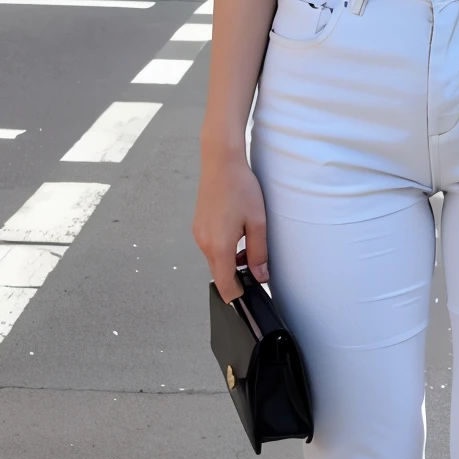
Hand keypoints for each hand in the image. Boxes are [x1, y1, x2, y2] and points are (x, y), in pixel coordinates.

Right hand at [192, 149, 267, 300]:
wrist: (221, 163)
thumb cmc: (241, 188)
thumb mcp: (258, 222)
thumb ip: (258, 253)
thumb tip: (260, 276)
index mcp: (219, 246)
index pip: (225, 284)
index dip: (237, 294)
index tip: (250, 294)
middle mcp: (204, 243)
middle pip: (219, 274)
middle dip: (236, 276)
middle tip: (257, 266)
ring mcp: (198, 234)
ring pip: (215, 260)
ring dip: (231, 261)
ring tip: (250, 243)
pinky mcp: (198, 226)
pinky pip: (211, 247)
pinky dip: (224, 249)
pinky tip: (238, 233)